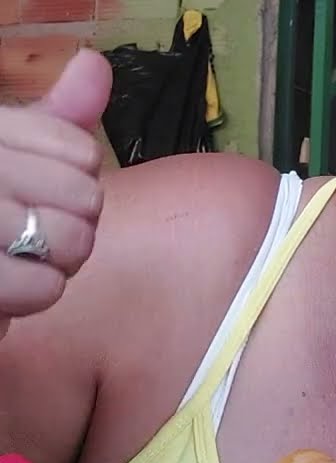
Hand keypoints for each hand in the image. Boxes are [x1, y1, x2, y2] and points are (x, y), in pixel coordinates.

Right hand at [0, 49, 112, 340]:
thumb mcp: (15, 158)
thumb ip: (56, 121)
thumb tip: (93, 64)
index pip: (81, 151)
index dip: (77, 182)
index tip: (36, 192)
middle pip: (85, 197)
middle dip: (73, 226)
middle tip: (30, 233)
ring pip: (70, 240)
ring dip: (57, 262)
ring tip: (18, 256)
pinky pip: (44, 286)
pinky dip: (36, 292)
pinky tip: (8, 284)